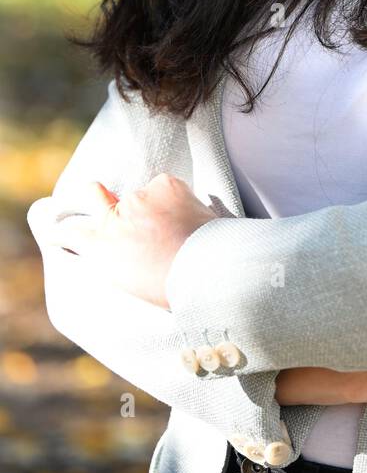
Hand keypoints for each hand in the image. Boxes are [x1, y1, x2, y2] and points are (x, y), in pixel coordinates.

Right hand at [41, 174, 218, 309]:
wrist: (206, 270)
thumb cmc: (173, 287)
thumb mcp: (134, 284)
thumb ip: (122, 262)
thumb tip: (126, 253)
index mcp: (102, 251)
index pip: (71, 234)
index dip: (60, 230)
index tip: (54, 229)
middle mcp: (113, 221)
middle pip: (93, 193)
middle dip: (95, 193)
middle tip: (104, 197)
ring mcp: (137, 199)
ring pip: (144, 196)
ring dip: (157, 206)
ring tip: (179, 229)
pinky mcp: (162, 185)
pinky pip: (166, 186)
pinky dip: (176, 197)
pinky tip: (189, 216)